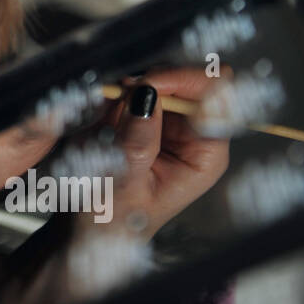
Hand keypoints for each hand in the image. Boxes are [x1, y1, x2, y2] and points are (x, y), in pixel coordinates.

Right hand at [75, 68, 231, 241]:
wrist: (87, 228)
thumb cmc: (112, 220)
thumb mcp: (123, 185)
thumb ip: (136, 142)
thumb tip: (145, 94)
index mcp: (205, 155)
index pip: (216, 99)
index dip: (186, 82)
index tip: (148, 84)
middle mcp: (192, 134)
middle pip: (191, 79)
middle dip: (153, 80)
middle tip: (120, 95)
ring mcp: (167, 121)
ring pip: (159, 76)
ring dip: (129, 87)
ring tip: (107, 117)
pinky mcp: (141, 114)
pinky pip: (131, 85)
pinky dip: (113, 92)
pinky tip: (102, 118)